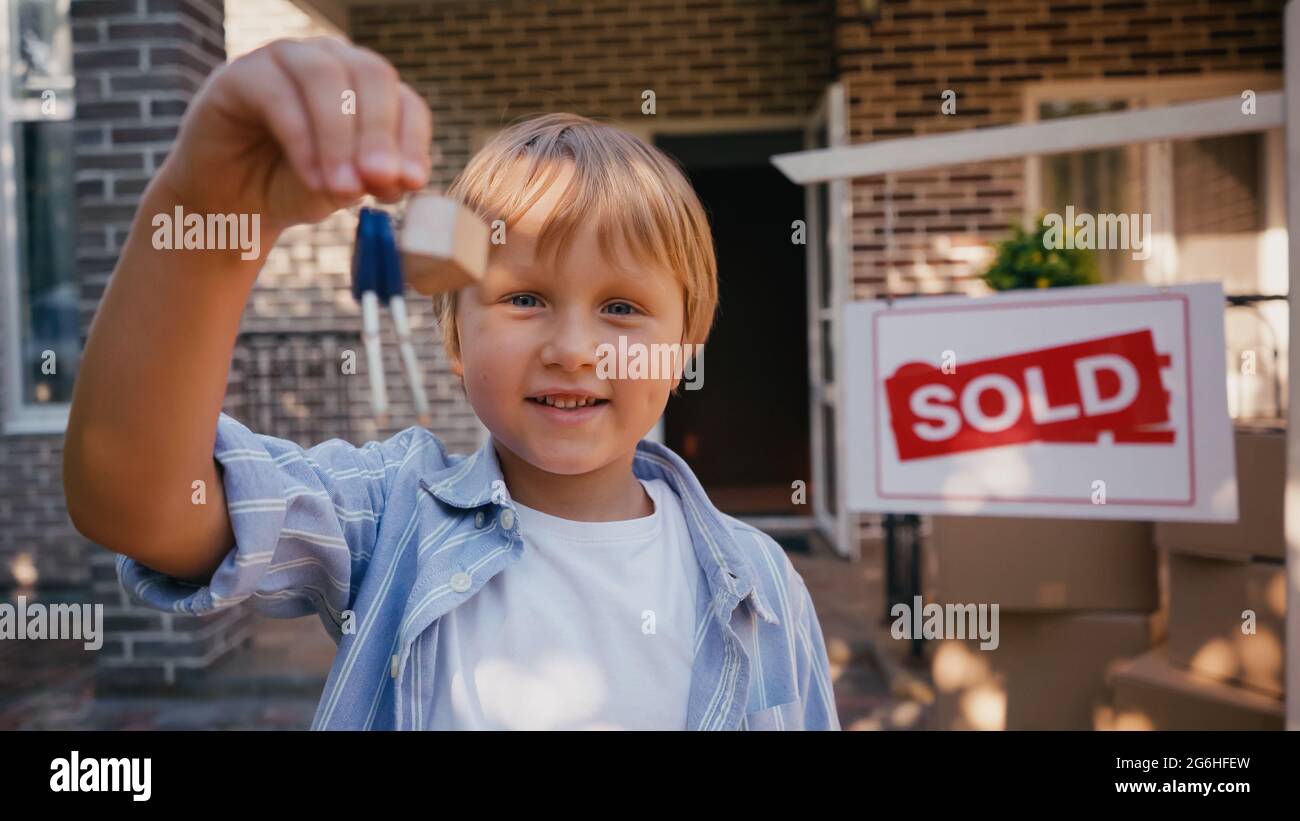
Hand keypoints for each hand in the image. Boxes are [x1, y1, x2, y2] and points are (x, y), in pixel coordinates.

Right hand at [156, 37, 431, 230]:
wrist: (231, 205)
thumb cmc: (293, 189)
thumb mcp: (343, 190)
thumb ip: (371, 179)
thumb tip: (397, 176)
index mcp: (369, 88)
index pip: (406, 102)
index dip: (413, 141)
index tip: (412, 183)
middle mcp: (332, 61)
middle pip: (372, 76)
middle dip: (381, 133)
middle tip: (381, 180)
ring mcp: (286, 60)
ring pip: (326, 78)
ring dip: (341, 137)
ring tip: (344, 188)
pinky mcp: (241, 74)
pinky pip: (279, 96)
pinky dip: (303, 141)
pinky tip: (313, 178)